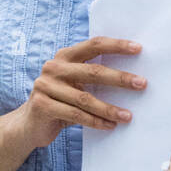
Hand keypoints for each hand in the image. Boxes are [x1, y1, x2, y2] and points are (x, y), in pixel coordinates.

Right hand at [15, 36, 146, 151]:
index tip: (138, 48)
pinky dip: (95, 122)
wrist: (28, 125)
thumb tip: (132, 78)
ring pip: (85, 98)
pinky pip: (75, 114)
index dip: (116, 45)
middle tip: (141, 84)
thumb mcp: (74, 84)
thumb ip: (92, 76)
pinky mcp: (42, 105)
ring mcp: (45, 86)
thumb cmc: (61, 101)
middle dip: (120, 78)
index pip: (94, 45)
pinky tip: (110, 126)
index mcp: (64, 56)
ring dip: (109, 108)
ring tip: (128, 116)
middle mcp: (53, 67)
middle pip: (93, 71)